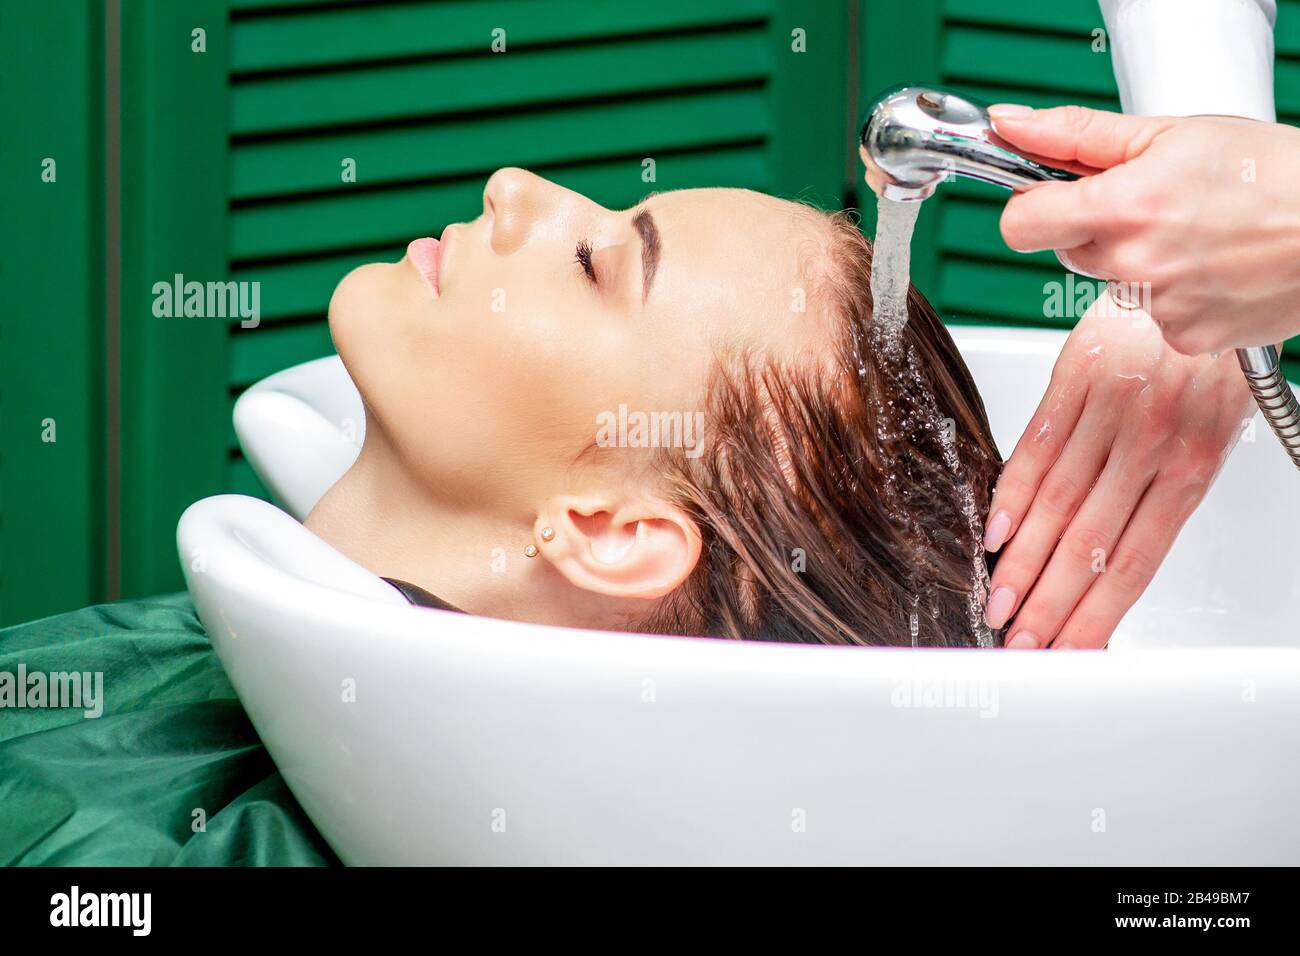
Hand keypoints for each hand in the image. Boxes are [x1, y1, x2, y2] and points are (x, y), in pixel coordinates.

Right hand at [982, 294, 1254, 647]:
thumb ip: (1158, 490)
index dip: (1097, 613)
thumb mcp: (1205, 430)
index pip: (1136, 562)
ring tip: (998, 604)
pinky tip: (996, 535)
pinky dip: (1013, 494)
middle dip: (1051, 605)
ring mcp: (1111, 413)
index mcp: (1191, 468)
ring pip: (1061, 504)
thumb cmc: (1202, 358)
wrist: (1193, 272)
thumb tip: (1105, 555)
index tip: (1067, 650)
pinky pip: (1039, 445)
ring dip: (1024, 563)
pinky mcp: (1075, 377)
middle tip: (1020, 645)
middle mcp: (1152, 446)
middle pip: (1091, 544)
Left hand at [989, 104, 1299, 355]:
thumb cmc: (1273, 172)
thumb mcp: (1169, 133)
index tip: (1053, 195)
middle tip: (1154, 205)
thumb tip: (1009, 126)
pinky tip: (1212, 267)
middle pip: (1069, 252)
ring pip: (1114, 283)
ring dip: (1139, 261)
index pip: (1021, 225)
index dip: (1032, 205)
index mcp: (1124, 206)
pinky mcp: (1185, 338)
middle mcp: (1136, 263)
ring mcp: (1160, 307)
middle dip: (1098, 227)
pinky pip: (1153, 315)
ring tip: (1197, 233)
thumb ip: (1075, 135)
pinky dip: (1174, 294)